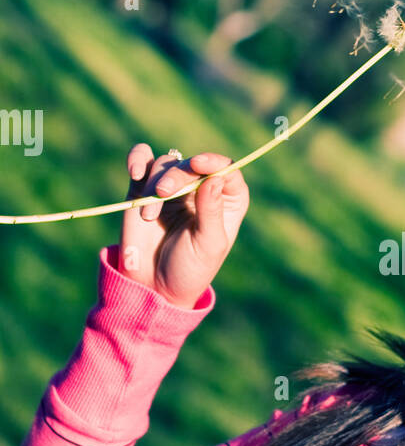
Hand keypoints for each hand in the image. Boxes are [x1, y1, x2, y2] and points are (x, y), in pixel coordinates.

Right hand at [117, 145, 249, 308]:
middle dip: (178, 175)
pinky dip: (137, 159)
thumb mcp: (207, 244)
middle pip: (193, 165)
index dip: (214, 162)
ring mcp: (172, 188)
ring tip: (148, 214)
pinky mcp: (143, 189)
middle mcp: (200, 190)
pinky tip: (135, 172)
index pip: (227, 170)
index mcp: (226, 202)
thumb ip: (211, 211)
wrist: (152, 286)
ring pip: (166, 164)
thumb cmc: (189, 269)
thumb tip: (215, 178)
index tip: (198, 165)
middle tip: (163, 193)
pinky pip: (142, 161)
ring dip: (155, 181)